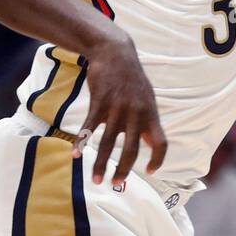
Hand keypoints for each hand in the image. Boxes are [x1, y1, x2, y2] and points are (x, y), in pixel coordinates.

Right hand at [79, 27, 166, 188]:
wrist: (115, 52)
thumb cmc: (132, 78)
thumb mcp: (147, 97)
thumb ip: (148, 119)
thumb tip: (150, 141)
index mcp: (151, 114)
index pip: (161, 143)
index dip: (158, 160)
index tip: (150, 171)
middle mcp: (136, 114)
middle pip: (132, 150)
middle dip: (124, 170)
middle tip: (116, 183)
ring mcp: (117, 108)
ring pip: (108, 142)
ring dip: (100, 163)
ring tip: (96, 179)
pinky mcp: (100, 102)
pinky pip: (90, 127)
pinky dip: (82, 142)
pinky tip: (74, 154)